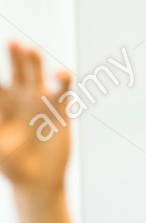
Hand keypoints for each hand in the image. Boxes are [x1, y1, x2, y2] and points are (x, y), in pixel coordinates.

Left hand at [0, 43, 72, 191]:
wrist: (38, 181)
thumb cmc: (10, 165)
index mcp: (0, 103)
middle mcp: (19, 97)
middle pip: (16, 69)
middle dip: (14, 56)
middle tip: (12, 41)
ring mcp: (40, 101)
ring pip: (37, 74)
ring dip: (34, 62)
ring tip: (30, 50)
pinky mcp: (60, 110)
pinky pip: (63, 91)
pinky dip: (63, 80)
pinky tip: (60, 74)